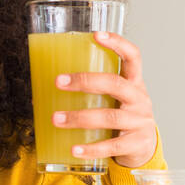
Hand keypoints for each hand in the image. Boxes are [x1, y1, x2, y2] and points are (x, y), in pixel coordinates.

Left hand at [53, 31, 156, 167]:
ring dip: (80, 118)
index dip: (118, 43)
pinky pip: (112, 146)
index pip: (133, 57)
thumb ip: (91, 90)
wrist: (142, 149)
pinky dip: (91, 148)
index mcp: (134, 83)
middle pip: (116, 84)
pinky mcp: (136, 144)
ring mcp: (140, 122)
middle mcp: (140, 99)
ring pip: (110, 117)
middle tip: (58, 81)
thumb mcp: (112, 99)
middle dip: (85, 82)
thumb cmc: (119, 117)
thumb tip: (41, 87)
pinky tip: (74, 149)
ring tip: (56, 119)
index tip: (96, 34)